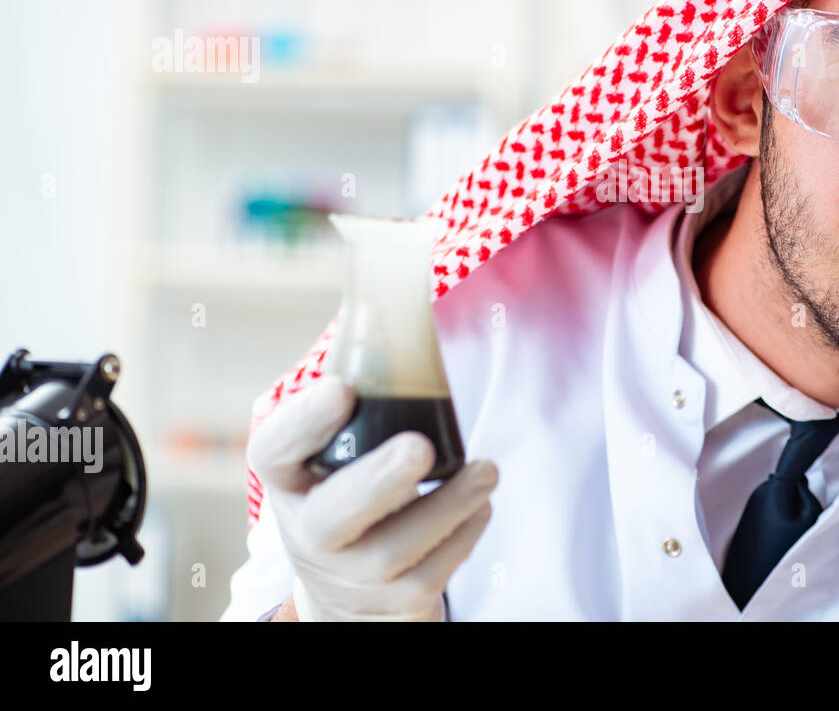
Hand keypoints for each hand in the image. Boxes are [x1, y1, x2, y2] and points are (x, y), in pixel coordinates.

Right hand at [247, 376, 497, 620]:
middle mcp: (308, 533)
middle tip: (418, 446)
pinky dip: (464, 534)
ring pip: (395, 550)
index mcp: (288, 481)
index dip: (303, 422)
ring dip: (449, 504)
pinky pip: (432, 573)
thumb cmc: (351, 496)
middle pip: (333, 515)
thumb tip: (404, 309)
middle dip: (377, 480)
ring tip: (486, 471)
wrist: (348, 594)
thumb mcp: (339, 454)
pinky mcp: (392, 606)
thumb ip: (362, 402)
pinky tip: (480, 505)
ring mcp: (348, 577)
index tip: (341, 389)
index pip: (275, 451)